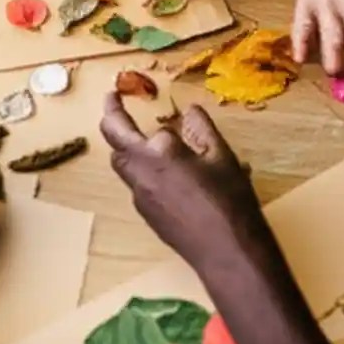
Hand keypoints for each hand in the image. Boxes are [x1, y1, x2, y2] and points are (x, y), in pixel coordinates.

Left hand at [99, 93, 265, 270]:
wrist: (226, 252)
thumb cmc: (229, 201)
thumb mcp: (222, 157)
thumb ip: (202, 130)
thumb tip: (190, 110)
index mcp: (158, 153)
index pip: (143, 126)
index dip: (147, 112)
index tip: (118, 92)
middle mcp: (141, 174)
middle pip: (115, 144)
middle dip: (114, 123)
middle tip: (116, 105)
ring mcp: (141, 197)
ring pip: (124, 167)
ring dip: (128, 149)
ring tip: (144, 139)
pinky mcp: (147, 216)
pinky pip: (138, 186)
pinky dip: (145, 172)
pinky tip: (171, 174)